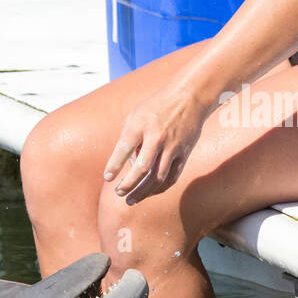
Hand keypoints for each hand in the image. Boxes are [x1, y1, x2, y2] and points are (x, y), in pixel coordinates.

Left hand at [103, 86, 210, 204]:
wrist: (190, 97)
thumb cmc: (156, 107)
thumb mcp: (135, 116)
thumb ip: (127, 139)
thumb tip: (127, 166)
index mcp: (140, 125)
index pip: (124, 148)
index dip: (114, 165)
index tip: (107, 178)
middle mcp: (157, 137)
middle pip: (142, 168)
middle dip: (128, 184)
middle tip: (119, 193)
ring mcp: (173, 146)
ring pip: (158, 177)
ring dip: (143, 192)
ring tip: (130, 199)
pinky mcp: (184, 153)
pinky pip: (171, 177)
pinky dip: (159, 188)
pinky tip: (148, 193)